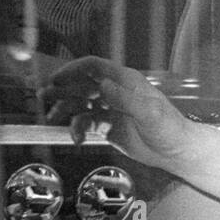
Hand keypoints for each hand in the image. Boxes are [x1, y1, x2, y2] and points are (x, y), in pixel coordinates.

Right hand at [41, 57, 191, 169]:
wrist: (175, 151)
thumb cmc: (169, 128)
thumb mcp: (148, 113)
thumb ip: (125, 99)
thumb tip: (102, 85)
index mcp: (125, 81)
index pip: (95, 67)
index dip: (74, 70)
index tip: (56, 79)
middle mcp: (116, 92)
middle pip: (82, 84)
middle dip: (63, 90)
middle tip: (45, 97)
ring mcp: (111, 109)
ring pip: (81, 104)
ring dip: (66, 109)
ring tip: (53, 118)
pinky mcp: (108, 126)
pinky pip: (86, 123)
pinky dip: (77, 129)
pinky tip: (77, 139)